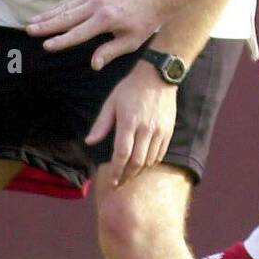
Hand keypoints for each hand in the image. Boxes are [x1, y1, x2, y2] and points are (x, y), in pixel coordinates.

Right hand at [28, 0, 167, 69]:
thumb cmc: (146, 20)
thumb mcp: (132, 41)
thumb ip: (110, 52)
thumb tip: (93, 64)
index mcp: (106, 19)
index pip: (78, 33)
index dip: (61, 41)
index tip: (46, 46)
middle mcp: (97, 5)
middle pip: (67, 17)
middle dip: (47, 25)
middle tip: (29, 31)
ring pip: (67, 6)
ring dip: (49, 14)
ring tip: (33, 22)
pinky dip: (61, 6)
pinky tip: (51, 12)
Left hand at [87, 61, 177, 187]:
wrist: (158, 76)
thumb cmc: (130, 88)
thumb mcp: (111, 102)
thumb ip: (101, 124)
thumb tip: (89, 142)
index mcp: (129, 122)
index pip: (122, 154)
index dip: (116, 171)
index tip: (112, 180)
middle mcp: (145, 129)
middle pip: (137, 162)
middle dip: (127, 176)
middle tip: (120, 183)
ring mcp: (159, 131)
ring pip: (149, 160)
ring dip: (139, 171)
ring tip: (130, 175)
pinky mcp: (168, 131)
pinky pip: (160, 154)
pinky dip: (151, 162)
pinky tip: (143, 164)